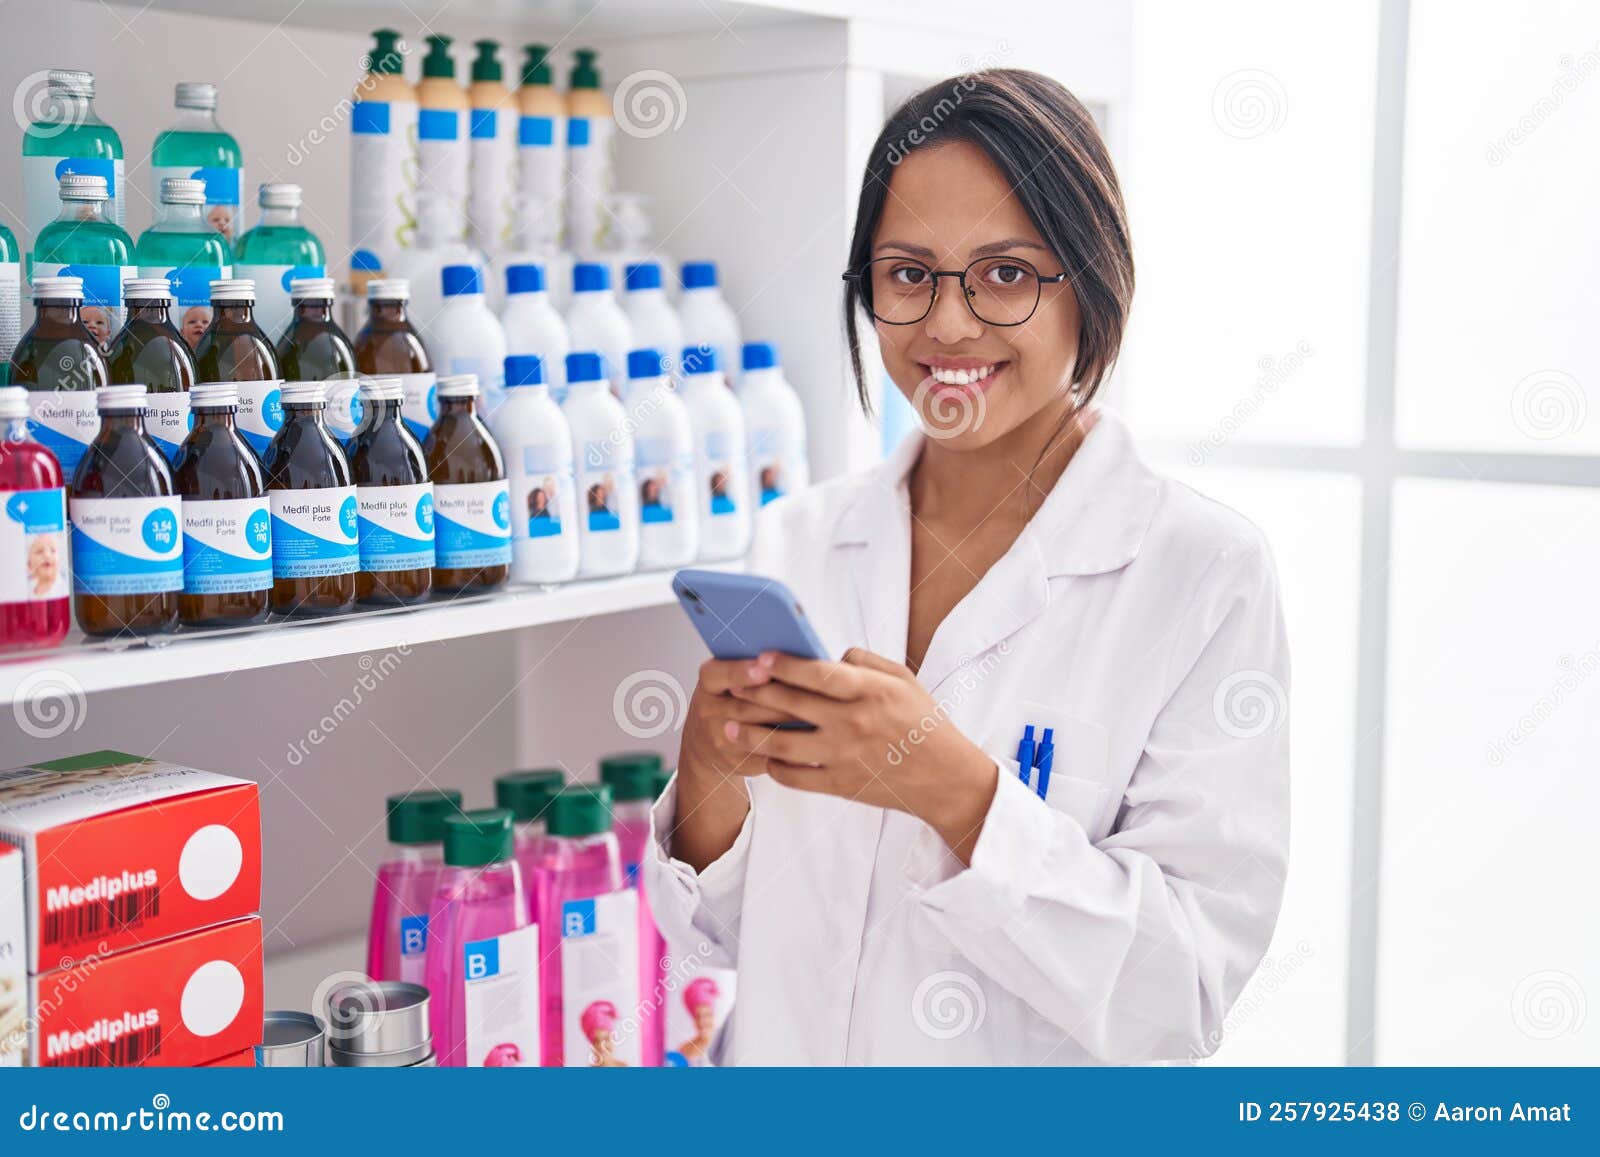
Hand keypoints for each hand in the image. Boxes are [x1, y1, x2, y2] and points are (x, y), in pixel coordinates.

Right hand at [680, 656, 804, 783]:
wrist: (707, 742)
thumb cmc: (732, 698)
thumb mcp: (731, 677)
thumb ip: (758, 667)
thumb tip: (800, 655)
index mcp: (710, 682)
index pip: (719, 674)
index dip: (741, 672)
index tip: (764, 669)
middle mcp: (709, 711)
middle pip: (745, 707)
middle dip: (779, 701)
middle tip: (810, 695)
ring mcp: (722, 741)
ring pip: (759, 734)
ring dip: (790, 726)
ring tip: (819, 719)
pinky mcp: (739, 762)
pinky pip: (768, 759)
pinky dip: (793, 754)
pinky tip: (815, 749)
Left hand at [724, 648, 998, 862]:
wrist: (945, 780)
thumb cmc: (925, 724)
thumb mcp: (904, 681)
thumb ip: (865, 662)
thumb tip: (829, 655)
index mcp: (870, 692)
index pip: (819, 674)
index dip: (785, 664)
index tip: (760, 657)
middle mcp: (853, 723)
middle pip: (791, 705)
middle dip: (755, 693)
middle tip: (732, 686)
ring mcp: (844, 756)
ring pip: (783, 744)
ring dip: (751, 734)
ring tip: (729, 726)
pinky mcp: (840, 784)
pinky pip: (795, 776)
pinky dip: (774, 766)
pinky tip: (764, 757)